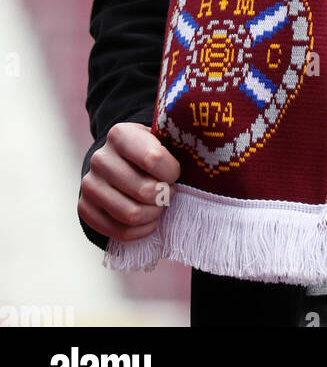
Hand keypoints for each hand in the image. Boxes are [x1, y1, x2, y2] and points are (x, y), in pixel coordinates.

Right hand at [78, 122, 180, 241]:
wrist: (117, 162)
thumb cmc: (149, 150)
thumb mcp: (160, 139)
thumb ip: (176, 146)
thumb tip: (202, 159)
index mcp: (120, 134)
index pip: (153, 158)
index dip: (172, 172)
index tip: (175, 173)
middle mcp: (100, 158)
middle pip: (144, 191)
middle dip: (164, 196)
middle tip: (169, 192)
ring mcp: (89, 185)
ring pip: (131, 214)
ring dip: (154, 214)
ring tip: (160, 205)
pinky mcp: (85, 209)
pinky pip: (119, 232)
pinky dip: (141, 231)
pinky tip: (150, 221)